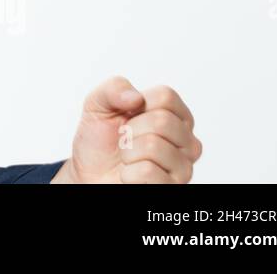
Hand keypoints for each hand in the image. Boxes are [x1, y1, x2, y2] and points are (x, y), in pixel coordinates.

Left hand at [51, 75, 202, 182]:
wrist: (89, 172)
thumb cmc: (100, 139)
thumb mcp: (98, 104)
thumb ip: (114, 88)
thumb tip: (136, 97)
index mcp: (175, 116)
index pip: (166, 97)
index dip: (136, 105)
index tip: (127, 116)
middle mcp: (187, 141)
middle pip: (162, 121)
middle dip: (130, 130)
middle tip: (125, 140)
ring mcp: (183, 168)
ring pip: (153, 146)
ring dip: (128, 152)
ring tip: (127, 158)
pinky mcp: (172, 188)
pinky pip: (147, 172)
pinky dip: (128, 172)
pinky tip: (130, 175)